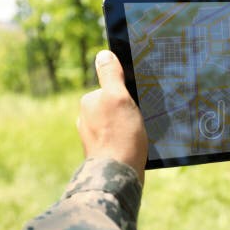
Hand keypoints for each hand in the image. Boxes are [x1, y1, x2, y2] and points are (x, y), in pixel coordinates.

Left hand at [77, 50, 147, 183]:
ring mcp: (94, 137)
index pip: (112, 88)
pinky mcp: (104, 152)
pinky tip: (138, 146)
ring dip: (129, 126)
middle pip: (115, 105)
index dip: (128, 94)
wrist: (118, 175)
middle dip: (128, 110)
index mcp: (89, 102)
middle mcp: (86, 119)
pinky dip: (129, 140)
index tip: (139, 103)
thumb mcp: (118, 98)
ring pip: (117, 122)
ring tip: (141, 134)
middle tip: (143, 118)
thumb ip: (110, 75)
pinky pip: (120, 138)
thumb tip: (103, 54)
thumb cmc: (119, 135)